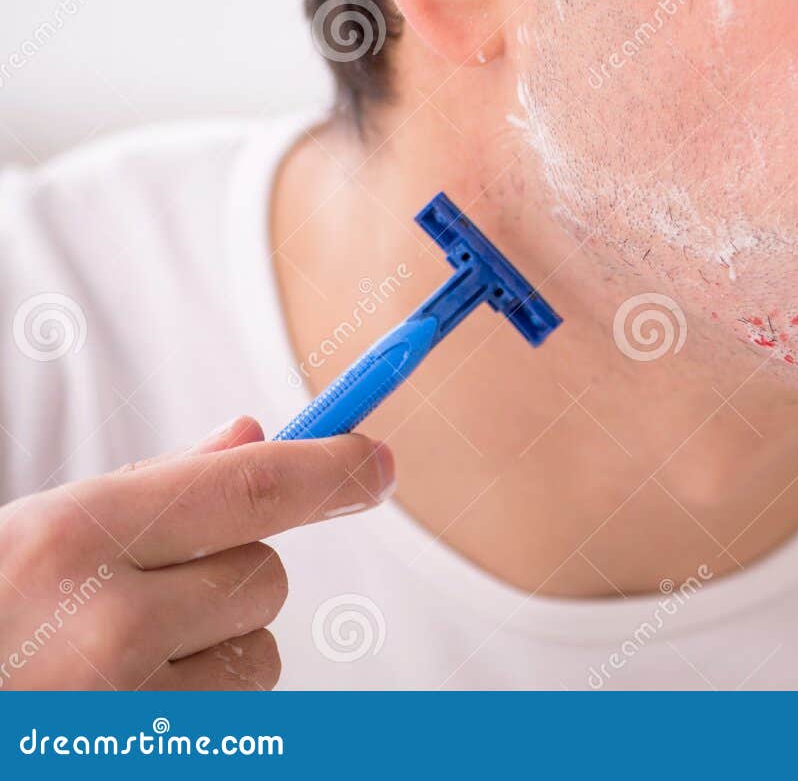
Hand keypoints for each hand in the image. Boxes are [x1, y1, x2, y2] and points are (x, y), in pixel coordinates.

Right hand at [0, 416, 391, 688]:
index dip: (330, 469)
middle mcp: (107, 626)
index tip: (376, 461)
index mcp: (73, 540)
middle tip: (146, 590)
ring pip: (260, 656)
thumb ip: (154, 490)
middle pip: (264, 578)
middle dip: (229, 575)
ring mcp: (126, 714)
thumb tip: (257, 436)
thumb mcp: (30, 533)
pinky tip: (117, 708)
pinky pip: (232, 721)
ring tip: (117, 659)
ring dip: (218, 649)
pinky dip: (200, 708)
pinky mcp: (152, 759)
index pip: (251, 489)